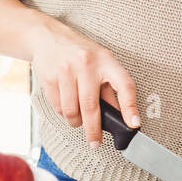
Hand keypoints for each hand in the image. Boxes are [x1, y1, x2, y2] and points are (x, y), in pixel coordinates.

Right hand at [28, 21, 140, 146]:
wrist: (47, 37)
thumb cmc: (80, 52)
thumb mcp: (101, 62)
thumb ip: (110, 88)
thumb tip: (121, 115)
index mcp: (106, 61)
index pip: (124, 85)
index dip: (130, 107)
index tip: (134, 124)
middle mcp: (87, 64)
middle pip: (91, 106)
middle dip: (93, 130)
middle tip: (95, 143)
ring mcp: (66, 70)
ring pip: (72, 111)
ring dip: (76, 122)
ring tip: (78, 119)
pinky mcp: (50, 78)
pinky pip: (58, 106)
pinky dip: (64, 113)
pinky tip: (66, 104)